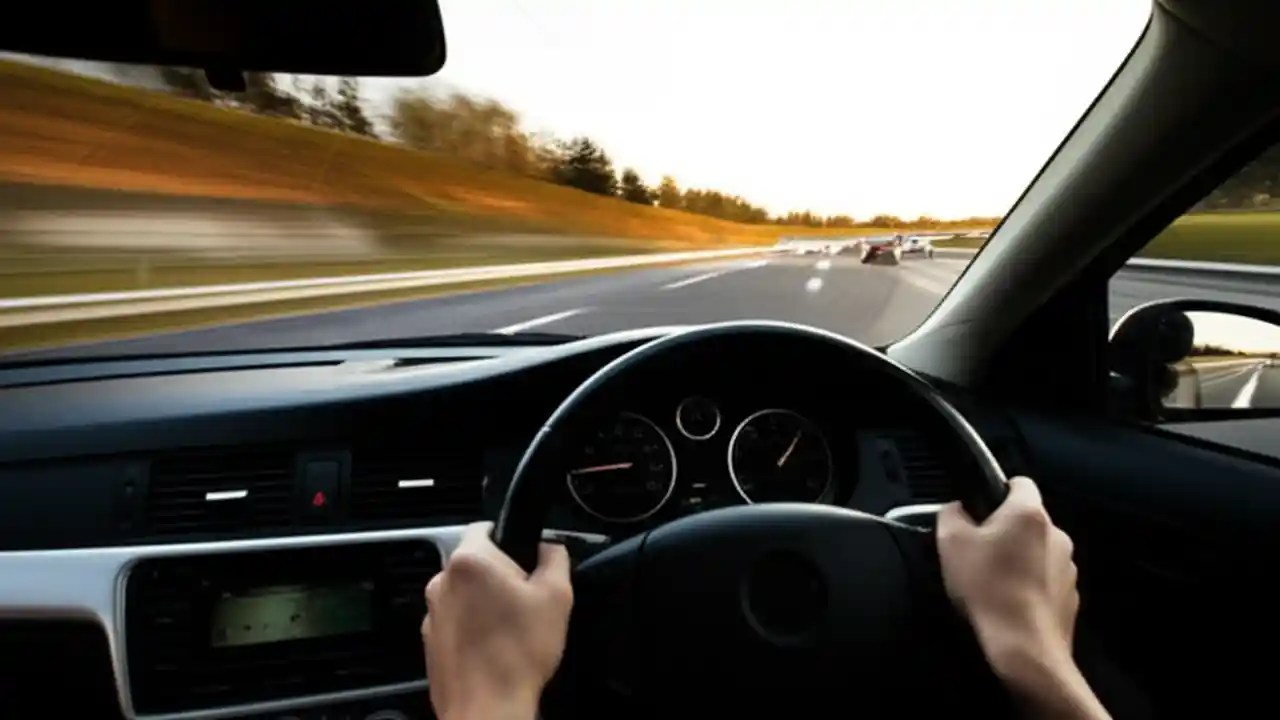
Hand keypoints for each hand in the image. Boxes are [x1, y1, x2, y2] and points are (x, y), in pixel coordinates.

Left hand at [422, 522, 573, 719]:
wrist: (487, 709)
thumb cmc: (519, 652)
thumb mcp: (557, 595)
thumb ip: (555, 558)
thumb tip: (549, 547)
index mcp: (469, 561)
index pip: (486, 526)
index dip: (511, 539)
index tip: (526, 561)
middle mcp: (441, 581)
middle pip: (476, 563)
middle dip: (500, 575)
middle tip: (527, 600)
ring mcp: (431, 613)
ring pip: (466, 594)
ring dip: (486, 603)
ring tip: (512, 630)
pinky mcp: (429, 640)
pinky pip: (456, 621)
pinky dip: (473, 628)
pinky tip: (495, 648)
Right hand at [938, 477, 1107, 718]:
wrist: (1024, 646)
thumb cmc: (987, 588)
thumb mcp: (950, 543)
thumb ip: (951, 514)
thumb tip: (957, 510)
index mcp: (1030, 513)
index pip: (1019, 481)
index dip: (996, 491)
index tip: (978, 511)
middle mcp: (1057, 533)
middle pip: (1027, 519)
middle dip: (1005, 529)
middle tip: (977, 551)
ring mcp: (1069, 566)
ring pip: (1038, 550)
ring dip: (1020, 558)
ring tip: (994, 582)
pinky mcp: (1071, 596)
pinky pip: (1047, 579)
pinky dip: (1031, 585)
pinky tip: (1011, 603)